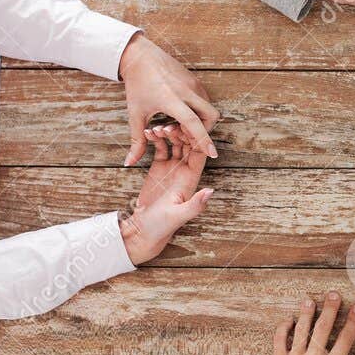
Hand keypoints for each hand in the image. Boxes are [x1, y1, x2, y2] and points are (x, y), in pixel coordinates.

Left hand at [119, 33, 219, 165]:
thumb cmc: (136, 85)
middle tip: (188, 135)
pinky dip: (199, 111)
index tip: (212, 153)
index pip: (193, 122)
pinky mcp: (196, 81)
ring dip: (202, 121)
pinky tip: (183, 113)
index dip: (203, 139)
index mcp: (170, 99)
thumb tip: (129, 162)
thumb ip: (136, 141)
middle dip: (206, 130)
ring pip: (209, 108)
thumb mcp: (135, 114)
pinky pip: (205, 100)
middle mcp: (186, 91)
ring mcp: (193, 84)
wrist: (140, 56)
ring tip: (182, 124)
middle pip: (210, 116)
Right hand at [119, 125, 213, 264]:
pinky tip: (148, 132)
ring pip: (173, 142)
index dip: (195, 140)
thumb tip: (211, 191)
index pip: (199, 153)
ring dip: (167, 132)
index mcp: (192, 179)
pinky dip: (155, 138)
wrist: (144, 229)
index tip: (187, 128)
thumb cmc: (162, 226)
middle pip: (187, 144)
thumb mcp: (178, 215)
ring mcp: (172, 167)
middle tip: (168, 124)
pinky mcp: (158, 166)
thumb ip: (195, 204)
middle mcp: (185, 170)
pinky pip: (160, 147)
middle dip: (180, 132)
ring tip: (156, 128)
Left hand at [265, 292, 354, 354]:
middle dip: (330, 309)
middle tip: (334, 294)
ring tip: (310, 300)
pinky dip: (284, 328)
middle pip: (323, 329)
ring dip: (306, 313)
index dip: (353, 322)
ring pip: (301, 331)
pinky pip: (280, 341)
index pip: (346, 339)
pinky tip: (290, 320)